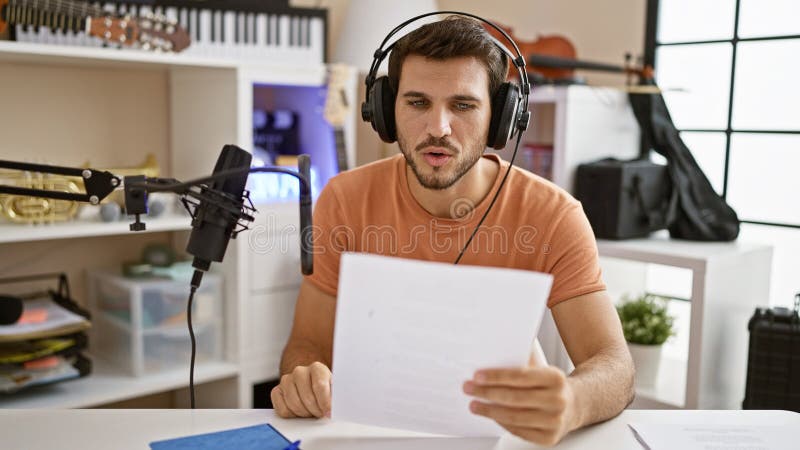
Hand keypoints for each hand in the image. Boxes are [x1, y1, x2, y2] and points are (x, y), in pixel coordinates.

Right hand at [271, 362, 331, 417]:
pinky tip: (299, 411)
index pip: (320, 386)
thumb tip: (333, 409)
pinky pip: (282, 409)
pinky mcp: (277, 391)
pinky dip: (292, 415)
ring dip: (304, 413)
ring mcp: (286, 380)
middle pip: (307, 397)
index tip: (328, 413)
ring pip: (294, 404)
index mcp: (317, 368)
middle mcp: (300, 371)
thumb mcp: (335, 390)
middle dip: (315, 410)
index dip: (325, 403)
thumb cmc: (325, 390)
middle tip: (320, 413)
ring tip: (311, 412)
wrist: (312, 387)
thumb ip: (336, 397)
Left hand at [463, 360, 577, 445]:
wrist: (573, 405)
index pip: (520, 376)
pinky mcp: (548, 437)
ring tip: (474, 404)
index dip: (496, 376)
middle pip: (514, 398)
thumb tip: (494, 348)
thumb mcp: (541, 367)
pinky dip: (501, 422)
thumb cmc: (549, 385)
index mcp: (555, 378)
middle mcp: (557, 400)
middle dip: (486, 393)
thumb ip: (521, 358)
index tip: (477, 375)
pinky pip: (518, 430)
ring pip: (514, 416)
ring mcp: (554, 421)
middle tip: (469, 388)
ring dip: (489, 410)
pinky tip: (491, 414)